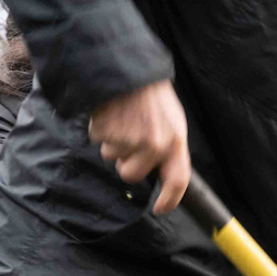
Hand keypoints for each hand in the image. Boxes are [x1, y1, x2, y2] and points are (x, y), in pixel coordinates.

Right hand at [89, 80, 190, 213]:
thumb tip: (163, 168)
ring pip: (112, 157)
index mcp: (175, 140)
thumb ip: (168, 144)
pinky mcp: (106, 132)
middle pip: (131, 175)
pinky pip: (98, 140)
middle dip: (126, 162)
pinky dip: (100, 129)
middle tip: (128, 139)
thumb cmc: (149, 93)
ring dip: (113, 141)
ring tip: (121, 117)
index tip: (160, 208)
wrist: (125, 67)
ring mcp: (128, 140)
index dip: (170, 199)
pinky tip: (109, 112)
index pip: (178, 180)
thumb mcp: (171, 119)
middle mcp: (154, 145)